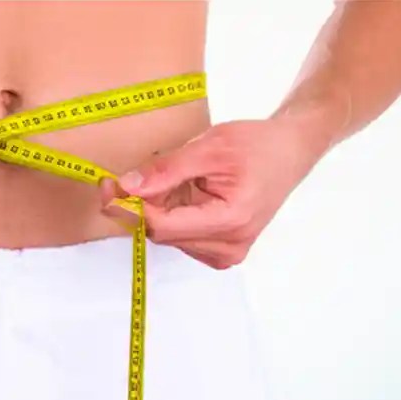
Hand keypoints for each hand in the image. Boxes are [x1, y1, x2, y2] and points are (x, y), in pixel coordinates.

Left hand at [100, 117, 329, 268]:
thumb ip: (167, 170)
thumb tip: (127, 186)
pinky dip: (172, 215)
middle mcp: (229, 246)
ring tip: (172, 180)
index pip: (163, 226)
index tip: (110, 185)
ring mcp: (226, 253)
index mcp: (230, 221)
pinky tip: (185, 194)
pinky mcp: (221, 252)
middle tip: (121, 179)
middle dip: (140, 206)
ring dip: (158, 209)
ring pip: (169, 236)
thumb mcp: (209, 147)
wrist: (289, 153)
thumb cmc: (256, 146)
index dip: (131, 207)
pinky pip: (181, 237)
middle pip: (162, 233)